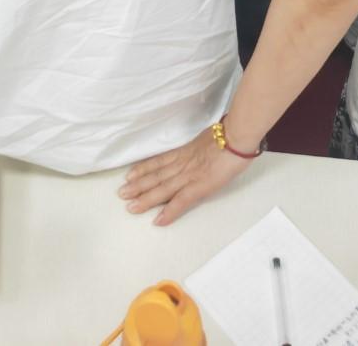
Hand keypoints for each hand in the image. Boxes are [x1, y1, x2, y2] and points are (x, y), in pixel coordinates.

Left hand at [119, 128, 250, 224]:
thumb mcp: (210, 137)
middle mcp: (183, 164)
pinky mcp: (199, 186)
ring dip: (146, 198)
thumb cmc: (230, 135)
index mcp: (185, 152)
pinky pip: (180, 201)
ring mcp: (189, 175)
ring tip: (130, 207)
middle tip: (121, 194)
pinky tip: (158, 220)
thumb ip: (201, 146)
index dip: (144, 168)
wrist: (236, 136)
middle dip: (138, 185)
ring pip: (162, 188)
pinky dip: (169, 211)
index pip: (160, 161)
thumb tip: (202, 148)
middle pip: (156, 176)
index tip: (129, 175)